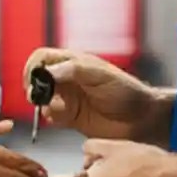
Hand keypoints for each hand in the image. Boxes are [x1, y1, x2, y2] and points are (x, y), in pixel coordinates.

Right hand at [23, 47, 162, 135]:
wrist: (142, 119)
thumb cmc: (126, 91)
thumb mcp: (100, 75)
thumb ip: (74, 70)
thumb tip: (48, 72)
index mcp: (73, 63)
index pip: (43, 58)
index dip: (34, 66)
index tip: (34, 79)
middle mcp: (67, 79)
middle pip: (37, 79)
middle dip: (34, 88)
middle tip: (38, 97)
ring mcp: (68, 98)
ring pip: (42, 99)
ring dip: (43, 104)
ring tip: (57, 109)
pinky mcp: (71, 117)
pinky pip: (51, 116)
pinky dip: (51, 117)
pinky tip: (62, 118)